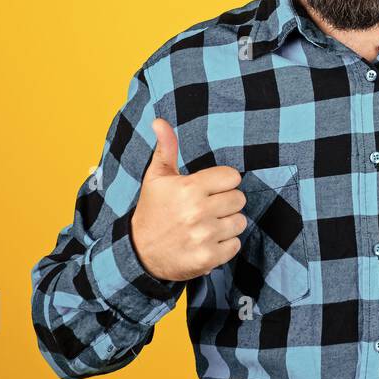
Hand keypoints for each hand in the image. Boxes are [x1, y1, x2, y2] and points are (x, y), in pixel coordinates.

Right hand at [129, 119, 246, 281]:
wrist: (139, 253)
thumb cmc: (153, 210)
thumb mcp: (156, 178)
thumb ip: (166, 148)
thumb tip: (160, 121)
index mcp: (189, 188)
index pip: (232, 177)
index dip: (223, 182)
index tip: (209, 189)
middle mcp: (198, 211)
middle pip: (239, 199)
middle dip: (226, 203)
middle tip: (206, 209)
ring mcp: (204, 236)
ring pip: (240, 222)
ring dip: (227, 224)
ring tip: (206, 225)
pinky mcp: (209, 257)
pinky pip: (236, 244)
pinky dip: (225, 245)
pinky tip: (206, 242)